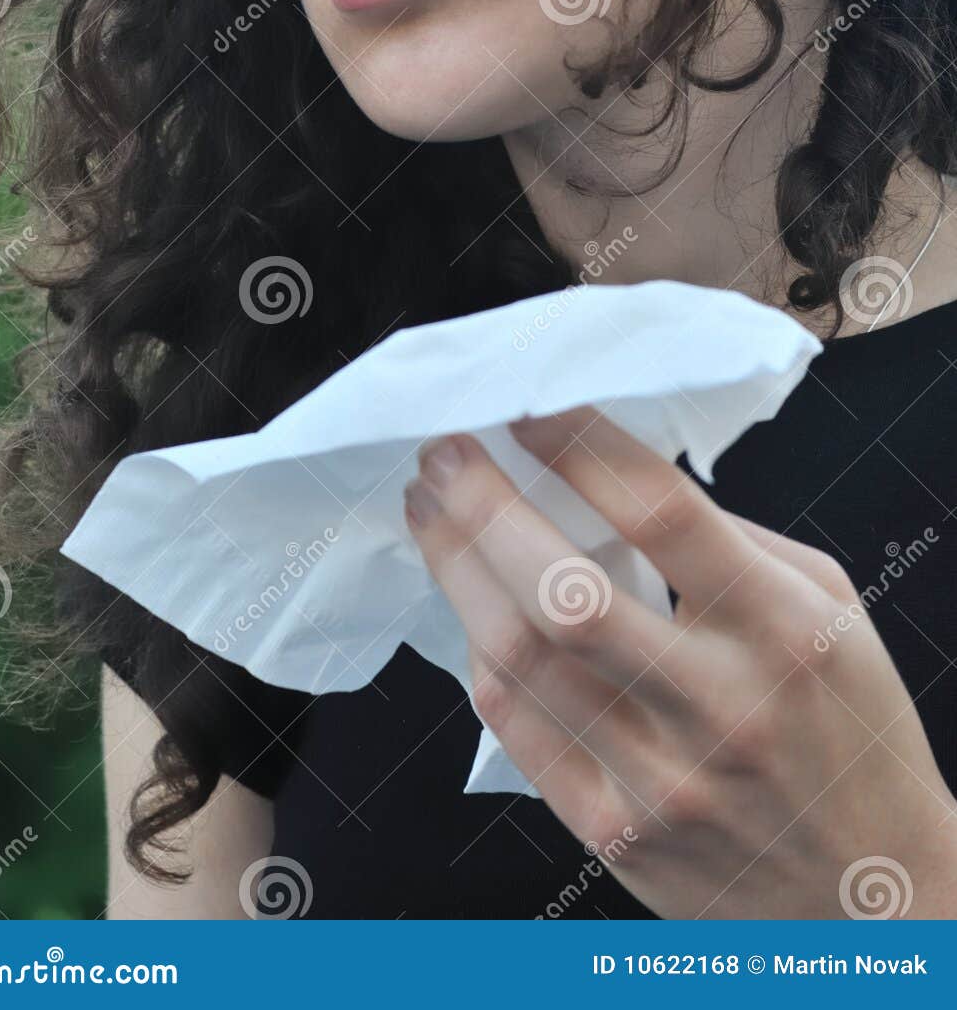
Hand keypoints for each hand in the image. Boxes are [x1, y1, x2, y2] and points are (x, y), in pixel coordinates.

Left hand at [403, 404, 956, 917]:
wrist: (865, 895)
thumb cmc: (846, 728)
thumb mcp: (825, 606)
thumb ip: (725, 541)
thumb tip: (605, 476)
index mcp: (780, 628)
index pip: (659, 514)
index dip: (577, 446)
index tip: (525, 403)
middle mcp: (717, 705)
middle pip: (564, 594)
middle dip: (485, 507)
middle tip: (446, 452)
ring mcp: (657, 779)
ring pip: (520, 659)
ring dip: (458, 569)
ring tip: (432, 510)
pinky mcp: (611, 833)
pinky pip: (515, 728)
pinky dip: (481, 652)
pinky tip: (469, 603)